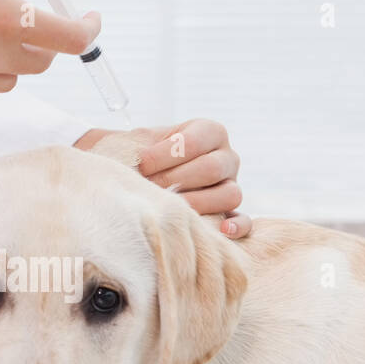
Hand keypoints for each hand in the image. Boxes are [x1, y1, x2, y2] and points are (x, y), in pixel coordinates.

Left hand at [75, 120, 248, 238]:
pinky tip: (221, 231)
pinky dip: (237, 226)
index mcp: (209, 132)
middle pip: (212, 168)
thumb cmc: (142, 159)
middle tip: (149, 188)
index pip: (194, 141)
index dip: (166, 153)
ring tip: (171, 209)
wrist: (147, 180)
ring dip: (198, 203)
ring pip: (230, 194)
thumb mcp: (137, 143)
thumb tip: (119, 151)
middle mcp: (227, 157)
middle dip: (176, 179)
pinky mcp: (232, 213)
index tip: (141, 164)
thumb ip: (130, 143)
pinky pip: (245, 220)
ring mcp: (232, 185)